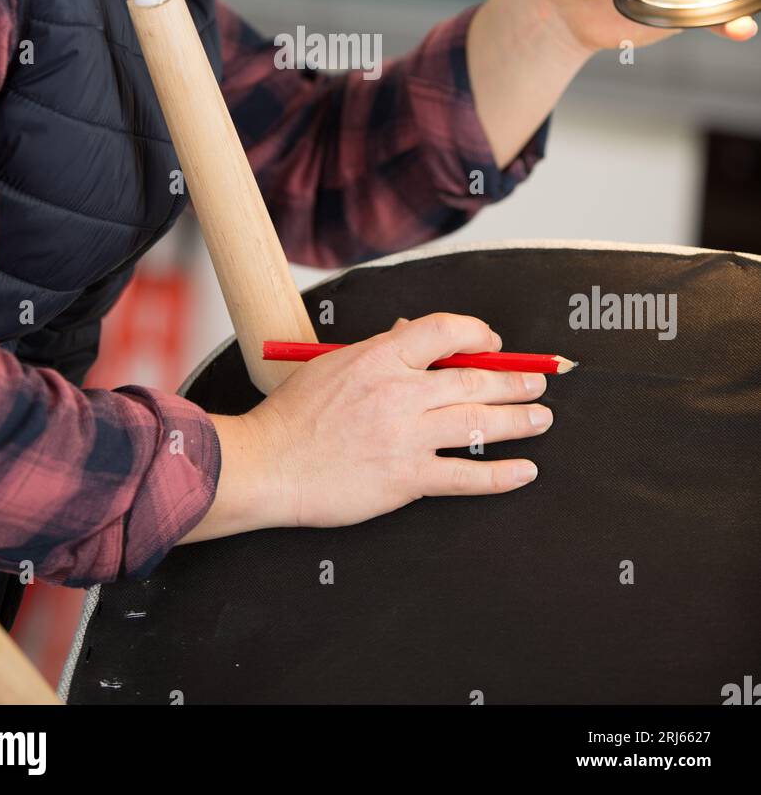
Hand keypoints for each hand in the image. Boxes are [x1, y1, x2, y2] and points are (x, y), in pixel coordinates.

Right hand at [180, 314, 551, 540]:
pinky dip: (500, 475)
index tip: (494, 343)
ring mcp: (405, 437)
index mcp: (379, 357)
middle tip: (537, 382)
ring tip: (541, 418)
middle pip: (473, 380)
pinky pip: (465, 476)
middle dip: (514, 380)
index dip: (478, 334)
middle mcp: (399, 393)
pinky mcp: (406, 479)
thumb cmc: (292, 415)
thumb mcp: (332, 365)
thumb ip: (377, 349)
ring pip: (477, 424)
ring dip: (517, 420)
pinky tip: (524, 471)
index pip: (443, 331)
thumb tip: (409, 331)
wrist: (268, 465)